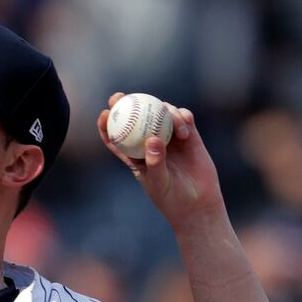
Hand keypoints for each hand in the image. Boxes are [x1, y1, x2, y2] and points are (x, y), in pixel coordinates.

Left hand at [97, 93, 225, 228]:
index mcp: (135, 157)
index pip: (116, 139)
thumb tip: (152, 139)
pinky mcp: (189, 136)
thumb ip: (155, 162)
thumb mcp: (160, 183)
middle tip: (121, 96)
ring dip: (164, 113)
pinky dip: (183, 117)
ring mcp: (169, 138)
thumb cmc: (173, 199)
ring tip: (175, 130)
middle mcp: (150, 144)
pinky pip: (184, 118)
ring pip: (161, 113)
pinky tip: (185, 128)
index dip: (107, 125)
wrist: (199, 204)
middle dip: (127, 103)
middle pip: (137, 118)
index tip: (103, 114)